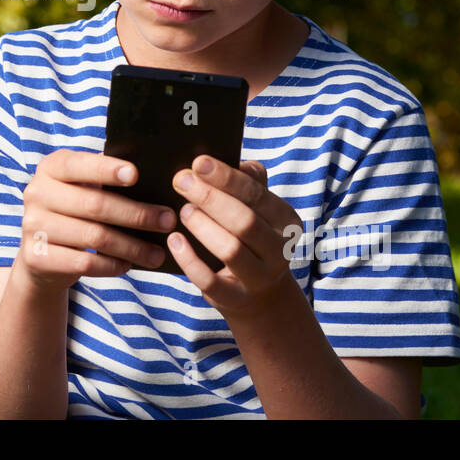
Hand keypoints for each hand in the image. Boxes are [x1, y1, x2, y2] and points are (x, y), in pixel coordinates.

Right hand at [15, 149, 179, 294]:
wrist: (40, 254)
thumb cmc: (73, 212)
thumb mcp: (81, 188)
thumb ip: (104, 181)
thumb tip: (154, 182)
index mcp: (51, 168)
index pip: (79, 165)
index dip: (107, 170)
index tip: (136, 175)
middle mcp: (37, 193)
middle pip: (95, 205)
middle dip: (137, 214)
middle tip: (167, 221)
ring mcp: (33, 226)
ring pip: (94, 237)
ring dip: (132, 246)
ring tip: (157, 253)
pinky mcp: (37, 258)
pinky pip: (85, 263)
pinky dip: (112, 265)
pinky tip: (128, 264)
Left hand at [169, 155, 302, 322]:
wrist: (261, 295)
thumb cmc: (252, 237)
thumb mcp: (258, 210)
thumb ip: (250, 183)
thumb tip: (231, 160)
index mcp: (286, 221)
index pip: (257, 194)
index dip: (227, 178)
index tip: (198, 163)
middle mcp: (279, 251)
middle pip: (244, 221)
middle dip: (210, 198)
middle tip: (180, 181)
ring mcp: (259, 278)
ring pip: (230, 250)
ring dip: (202, 226)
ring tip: (182, 210)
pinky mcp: (236, 299)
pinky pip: (210, 281)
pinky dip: (189, 259)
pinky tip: (174, 241)